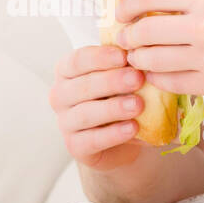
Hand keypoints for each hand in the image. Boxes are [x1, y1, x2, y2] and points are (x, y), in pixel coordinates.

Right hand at [48, 45, 146, 170]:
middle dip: (112, 81)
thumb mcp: (121, 78)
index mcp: (66, 71)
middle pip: (83, 86)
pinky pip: (92, 140)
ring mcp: (65, 122)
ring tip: (138, 105)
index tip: (124, 56)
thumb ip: (125, 68)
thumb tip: (143, 58)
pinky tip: (133, 128)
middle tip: (137, 78)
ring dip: (113, 108)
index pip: (78, 60)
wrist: (121, 137)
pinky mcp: (75, 146)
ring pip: (86, 114)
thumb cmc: (118, 97)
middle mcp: (60, 96)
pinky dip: (114, 134)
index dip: (100, 57)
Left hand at [113, 0, 203, 99]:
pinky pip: (172, 83)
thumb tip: (153, 2)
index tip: (122, 13)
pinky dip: (159, 78)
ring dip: (139, 59)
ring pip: (153, 61)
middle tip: (126, 39)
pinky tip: (160, 73)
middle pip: (144, 32)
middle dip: (128, 37)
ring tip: (139, 57)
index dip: (126, 6)